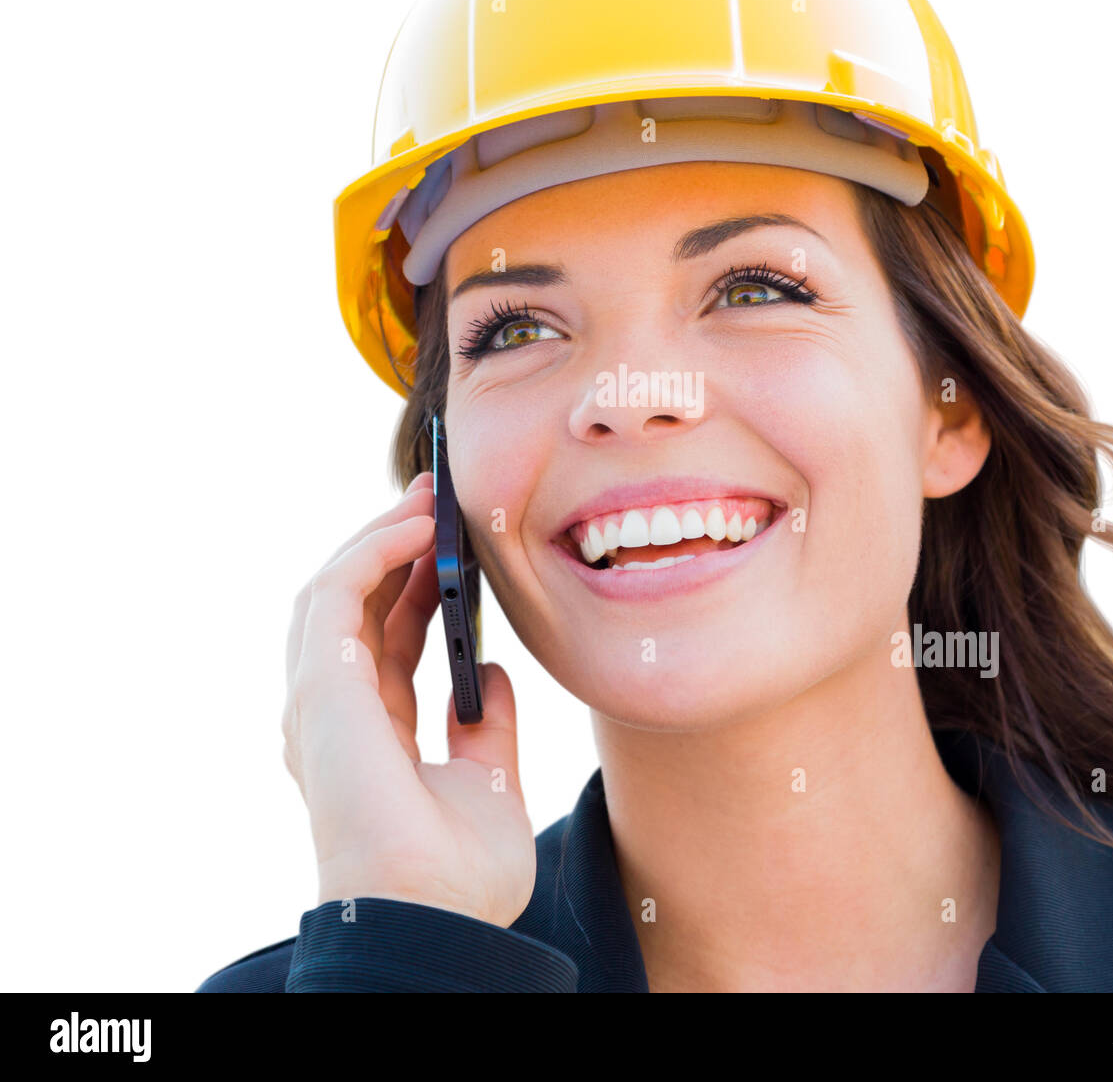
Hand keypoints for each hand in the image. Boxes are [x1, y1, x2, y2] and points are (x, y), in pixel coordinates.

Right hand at [281, 473, 535, 927]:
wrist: (435, 914)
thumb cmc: (458, 874)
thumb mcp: (490, 783)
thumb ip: (486, 726)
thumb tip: (492, 674)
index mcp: (371, 736)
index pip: (387, 641)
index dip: (417, 587)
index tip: (453, 548)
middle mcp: (336, 715)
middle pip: (357, 607)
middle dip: (394, 547)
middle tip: (437, 501)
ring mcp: (320, 701)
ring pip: (336, 591)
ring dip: (381, 537)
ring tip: (430, 499)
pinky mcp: (319, 687)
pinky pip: (337, 593)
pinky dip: (373, 551)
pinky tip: (417, 528)